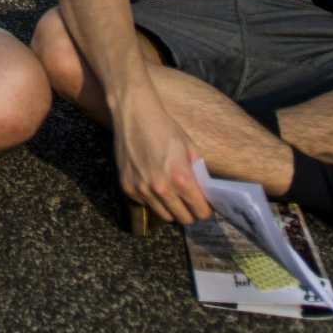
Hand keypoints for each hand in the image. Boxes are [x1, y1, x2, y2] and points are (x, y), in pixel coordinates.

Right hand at [113, 96, 209, 224]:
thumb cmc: (164, 128)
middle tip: (190, 202)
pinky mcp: (127, 187)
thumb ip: (198, 173)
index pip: (200, 211)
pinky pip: (146, 204)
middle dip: (190, 212)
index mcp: (180, 178)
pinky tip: (152, 181)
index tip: (205, 206)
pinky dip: (152, 199)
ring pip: (164, 215)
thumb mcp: (189, 147)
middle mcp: (161, 188)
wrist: (134, 114)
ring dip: (171, 208)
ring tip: (172, 193)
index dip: (205, 210)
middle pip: (183, 218)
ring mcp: (142, 190)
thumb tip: (205, 192)